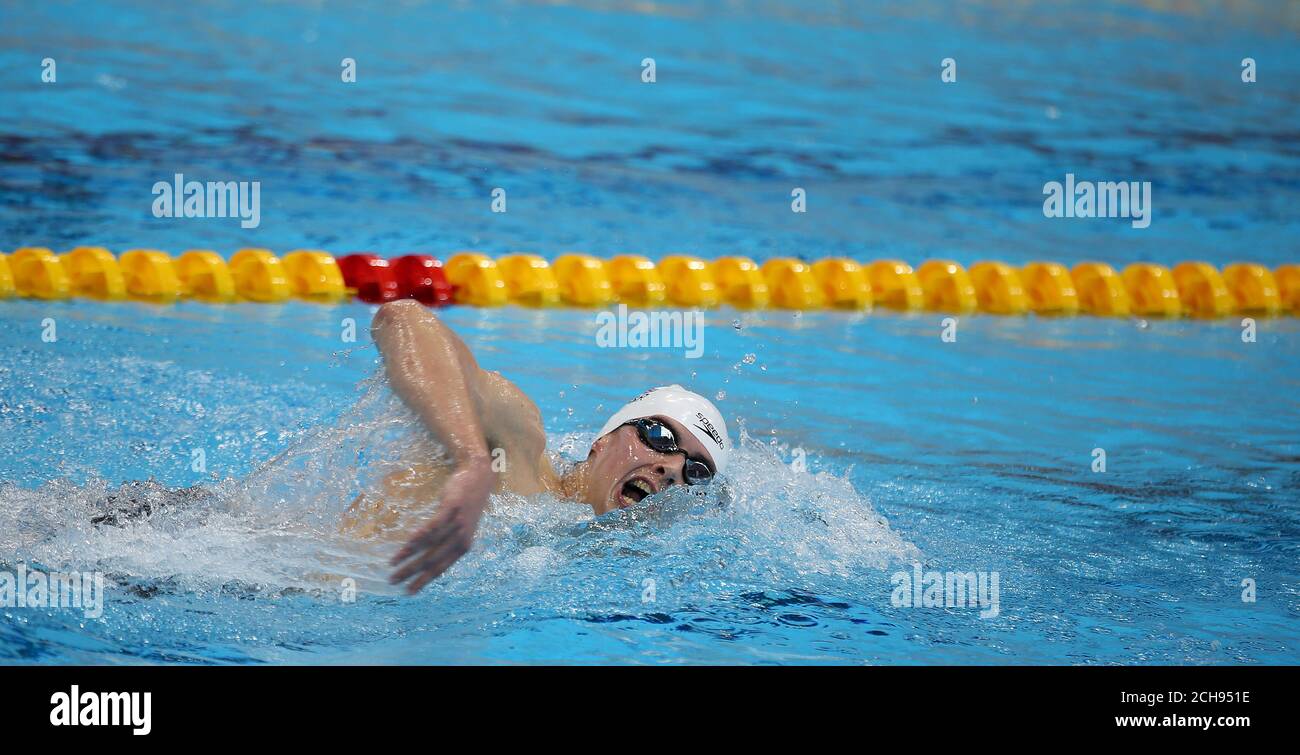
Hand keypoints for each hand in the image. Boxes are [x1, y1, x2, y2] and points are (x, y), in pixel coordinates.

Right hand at [389, 457, 494, 592]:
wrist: (479, 478)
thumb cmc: (467, 505)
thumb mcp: (461, 528)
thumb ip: (446, 542)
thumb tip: (426, 556)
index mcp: (463, 547)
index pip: (440, 569)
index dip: (423, 581)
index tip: (408, 592)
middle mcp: (461, 539)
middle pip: (432, 561)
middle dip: (411, 573)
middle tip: (393, 581)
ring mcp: (457, 524)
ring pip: (430, 546)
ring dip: (409, 557)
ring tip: (392, 564)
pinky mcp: (452, 509)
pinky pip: (433, 527)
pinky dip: (418, 537)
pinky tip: (406, 545)